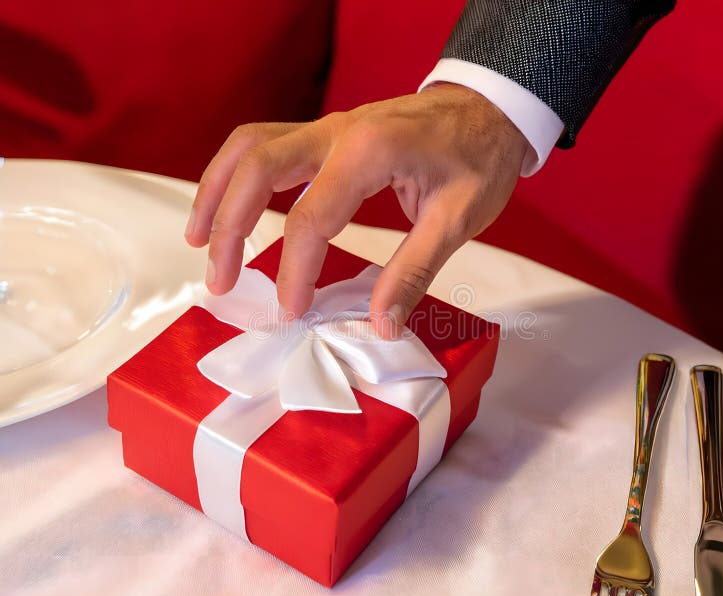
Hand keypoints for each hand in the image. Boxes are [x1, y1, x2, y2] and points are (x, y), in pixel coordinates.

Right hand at [185, 83, 527, 337]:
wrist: (490, 109)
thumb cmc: (480, 159)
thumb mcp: (459, 219)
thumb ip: (415, 270)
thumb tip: (380, 325)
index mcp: (369, 153)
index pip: (310, 219)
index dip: (294, 272)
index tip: (291, 311)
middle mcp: (336, 132)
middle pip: (256, 170)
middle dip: (228, 228)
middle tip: (219, 280)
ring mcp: (328, 128)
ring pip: (249, 148)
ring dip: (217, 192)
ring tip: (197, 240)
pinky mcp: (328, 133)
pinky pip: (265, 144)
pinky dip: (237, 174)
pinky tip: (230, 205)